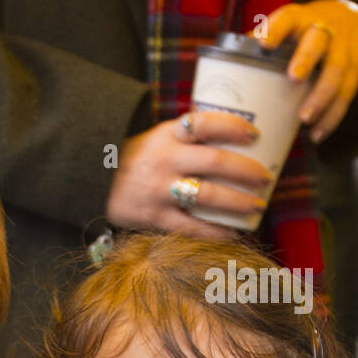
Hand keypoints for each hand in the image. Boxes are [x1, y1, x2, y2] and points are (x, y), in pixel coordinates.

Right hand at [105, 112, 271, 237]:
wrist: (92, 182)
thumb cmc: (134, 160)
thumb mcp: (156, 139)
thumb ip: (187, 139)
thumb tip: (232, 139)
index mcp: (167, 136)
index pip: (205, 123)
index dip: (233, 127)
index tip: (254, 135)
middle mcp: (165, 160)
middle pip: (215, 161)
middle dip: (246, 170)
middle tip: (266, 178)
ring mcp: (159, 190)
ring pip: (207, 195)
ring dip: (237, 202)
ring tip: (256, 206)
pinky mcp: (154, 216)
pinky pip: (191, 226)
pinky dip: (214, 231)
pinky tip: (232, 233)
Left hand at [258, 0, 357, 142]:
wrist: (348, 18)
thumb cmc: (302, 32)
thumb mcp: (282, 29)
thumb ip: (256, 47)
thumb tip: (223, 77)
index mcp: (298, 20)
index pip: (287, 19)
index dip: (276, 30)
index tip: (264, 43)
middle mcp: (323, 30)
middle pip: (318, 43)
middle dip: (306, 60)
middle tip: (294, 79)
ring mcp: (342, 48)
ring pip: (337, 71)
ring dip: (322, 97)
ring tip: (305, 118)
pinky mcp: (356, 67)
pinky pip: (348, 93)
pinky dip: (332, 116)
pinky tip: (317, 133)